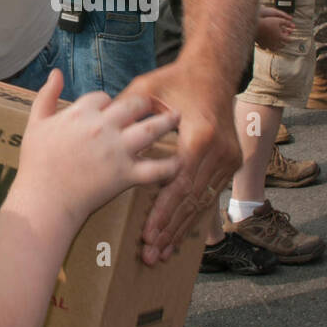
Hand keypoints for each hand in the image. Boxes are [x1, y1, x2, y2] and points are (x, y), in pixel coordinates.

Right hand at [15, 69, 180, 233]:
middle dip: (145, 103)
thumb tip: (55, 73)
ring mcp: (116, 150)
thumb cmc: (36, 165)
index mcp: (81, 113)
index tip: (112, 109)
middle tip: (157, 103)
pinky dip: (170, 165)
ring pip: (150, 130)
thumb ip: (47, 96)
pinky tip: (179, 161)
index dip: (110, 102)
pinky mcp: (125, 175)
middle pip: (134, 105)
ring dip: (166, 122)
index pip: (103, 97)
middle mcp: (102, 127)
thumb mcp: (35, 124)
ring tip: (177, 117)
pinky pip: (155, 168)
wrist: (44, 200)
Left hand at [122, 62, 241, 265]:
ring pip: (203, 203)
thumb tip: (96, 134)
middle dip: (170, 230)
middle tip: (151, 254)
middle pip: (192, 200)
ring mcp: (228, 158)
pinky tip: (180, 236)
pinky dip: (193, 216)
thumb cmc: (177, 81)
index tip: (148, 234)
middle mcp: (220, 151)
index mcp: (200, 136)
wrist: (214, 72)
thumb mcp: (148, 92)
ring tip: (162, 252)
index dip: (163, 212)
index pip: (179, 184)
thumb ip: (125, 117)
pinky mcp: (230, 162)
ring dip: (181, 229)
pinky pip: (209, 195)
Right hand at [255, 6, 293, 50]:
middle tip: (285, 42)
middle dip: (284, 43)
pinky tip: (267, 44)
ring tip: (277, 45)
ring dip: (277, 47)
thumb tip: (294, 26)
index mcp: (280, 37)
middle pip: (282, 46)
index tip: (292, 39)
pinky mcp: (262, 45)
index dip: (291, 39)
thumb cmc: (267, 21)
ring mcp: (268, 45)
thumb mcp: (279, 20)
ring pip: (275, 49)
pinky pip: (266, 48)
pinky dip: (268, 47)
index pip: (289, 40)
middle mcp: (275, 42)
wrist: (255, 25)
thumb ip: (287, 23)